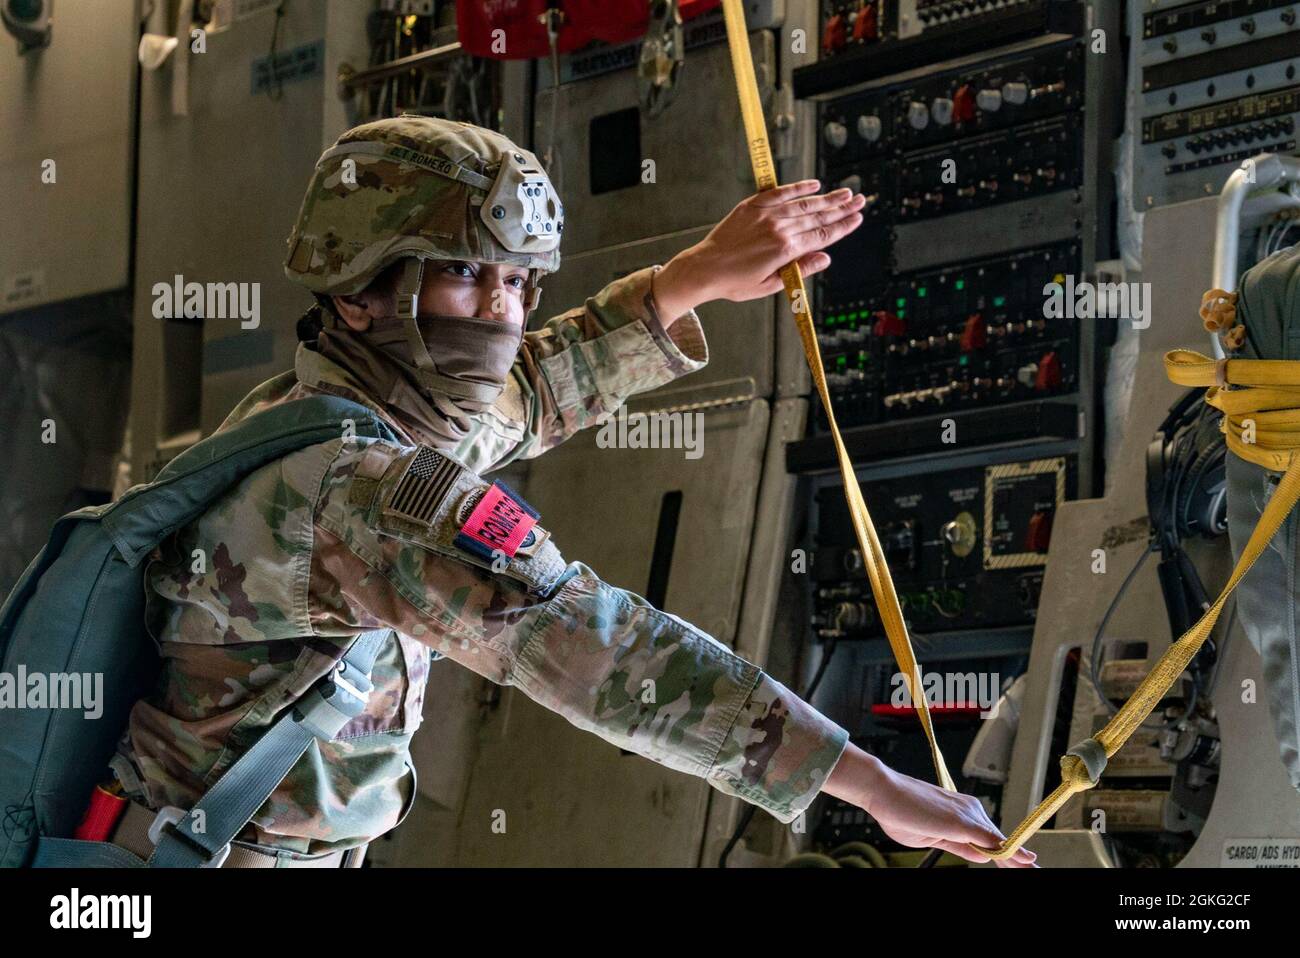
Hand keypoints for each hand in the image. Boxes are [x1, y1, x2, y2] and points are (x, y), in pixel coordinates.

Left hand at [650, 179, 866, 320]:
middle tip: (860, 200)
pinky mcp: (752, 206)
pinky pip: (780, 193)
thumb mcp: (771, 285)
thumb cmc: (735, 282)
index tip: (858, 218)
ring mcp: (766, 215)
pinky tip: (814, 184)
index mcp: (786, 251)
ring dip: (827, 198)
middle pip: (818, 217)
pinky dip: (798, 188)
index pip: (823, 236)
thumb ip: (800, 269)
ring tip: (845, 193)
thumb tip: (826, 258)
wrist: (704, 268)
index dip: (843, 226)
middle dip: (842, 208)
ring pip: (804, 204)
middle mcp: (779, 229)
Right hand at [823, 744, 1037, 867]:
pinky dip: (1010, 852)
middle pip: (998, 840)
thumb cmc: (899, 811)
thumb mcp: (932, 836)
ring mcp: (968, 814)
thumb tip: (982, 855)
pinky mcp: (963, 822)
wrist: (883, 790)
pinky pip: (992, 841)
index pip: (991, 837)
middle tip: (1035, 868)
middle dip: (1014, 857)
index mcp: (962, 813)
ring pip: (998, 841)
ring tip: (1031, 866)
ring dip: (1013, 857)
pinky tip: (1025, 860)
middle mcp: (970, 809)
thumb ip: (959, 845)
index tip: (1027, 862)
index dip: (1010, 853)